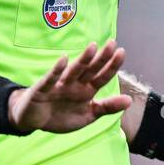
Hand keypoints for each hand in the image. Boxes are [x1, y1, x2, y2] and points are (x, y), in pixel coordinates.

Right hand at [8, 40, 130, 133]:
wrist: (33, 121)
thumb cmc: (60, 115)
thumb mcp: (87, 115)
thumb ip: (107, 107)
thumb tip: (130, 100)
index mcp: (86, 90)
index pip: (102, 77)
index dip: (111, 66)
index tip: (122, 52)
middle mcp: (74, 85)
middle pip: (90, 70)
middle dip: (101, 58)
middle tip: (112, 43)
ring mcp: (59, 86)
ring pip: (73, 71)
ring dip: (83, 60)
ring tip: (93, 47)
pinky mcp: (42, 89)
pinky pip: (50, 79)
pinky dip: (56, 71)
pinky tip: (64, 60)